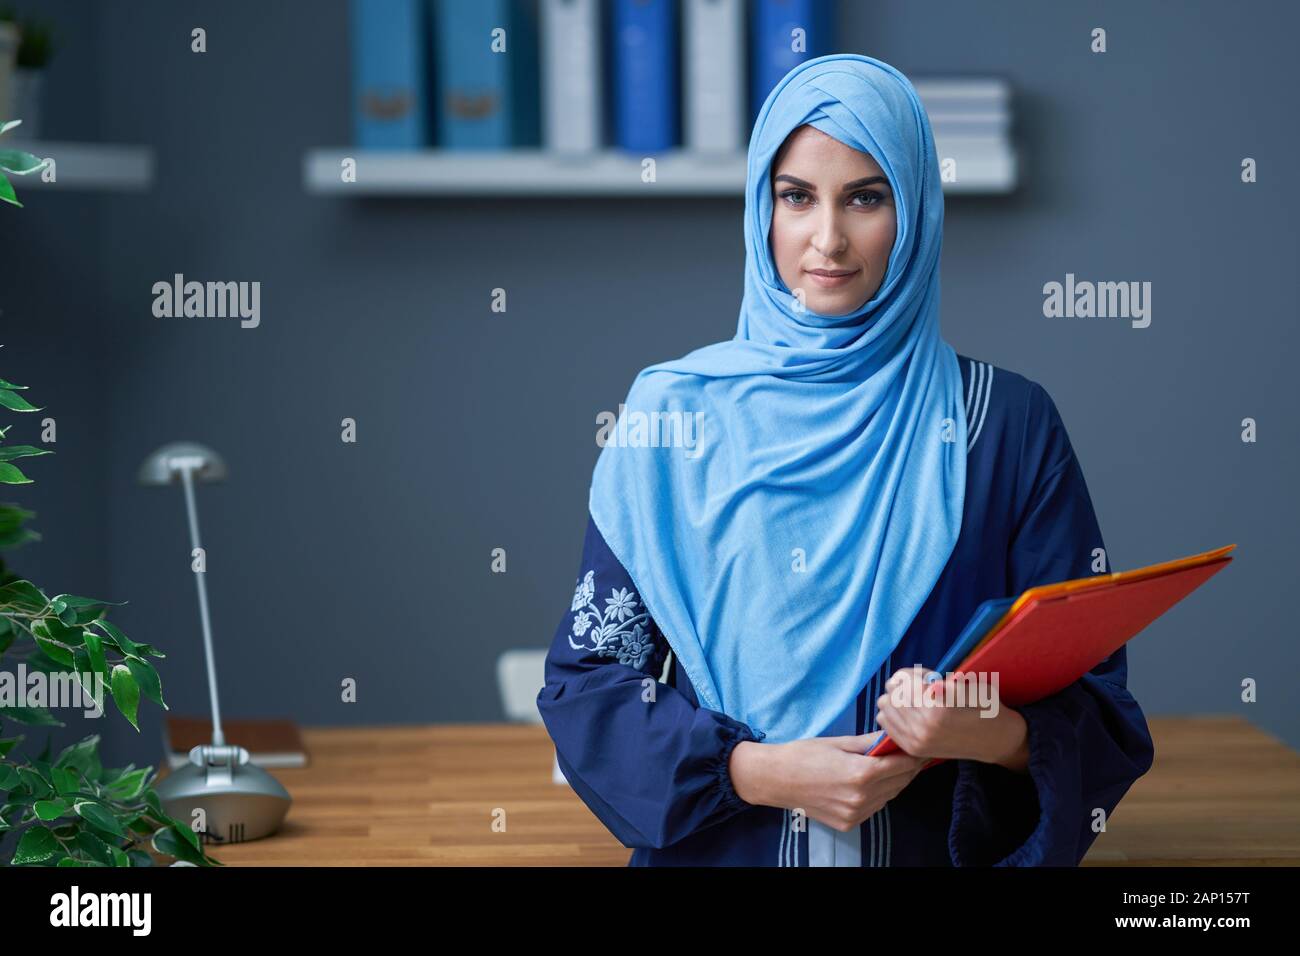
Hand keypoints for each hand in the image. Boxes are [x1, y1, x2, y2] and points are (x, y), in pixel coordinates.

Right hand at [729, 731, 927, 831]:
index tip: (920, 746)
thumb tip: (893, 736)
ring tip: (895, 766)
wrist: (776, 779)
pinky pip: (874, 807)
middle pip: (900, 782)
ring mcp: (855, 814)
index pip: (902, 765)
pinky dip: (879, 794)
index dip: (914, 755)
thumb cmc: (804, 754)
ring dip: (896, 781)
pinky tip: (874, 781)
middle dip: (908, 767)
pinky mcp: (849, 823)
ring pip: (889, 796)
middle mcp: (862, 798)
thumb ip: (870, 742)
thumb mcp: (839, 742)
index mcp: (861, 774)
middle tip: (913, 753)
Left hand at [875, 666, 1028, 770]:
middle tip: (922, 686)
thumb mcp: (975, 688)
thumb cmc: (986, 708)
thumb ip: (949, 684)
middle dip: (904, 684)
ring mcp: (916, 742)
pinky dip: (893, 714)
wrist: (994, 740)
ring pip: (885, 707)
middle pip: (891, 692)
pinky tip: (911, 712)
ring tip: (917, 699)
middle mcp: (923, 729)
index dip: (914, 673)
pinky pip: (885, 723)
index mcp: (938, 710)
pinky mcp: (912, 749)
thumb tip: (930, 684)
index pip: (903, 680)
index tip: (929, 676)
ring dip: (897, 698)